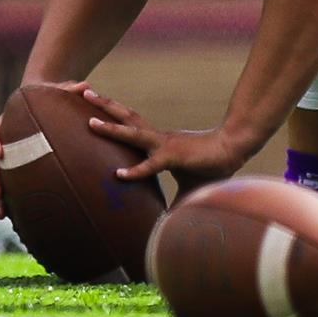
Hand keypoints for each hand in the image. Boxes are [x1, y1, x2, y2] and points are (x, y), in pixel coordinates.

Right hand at [0, 80, 95, 217]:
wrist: (44, 104)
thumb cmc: (50, 97)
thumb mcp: (58, 91)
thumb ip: (69, 90)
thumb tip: (86, 87)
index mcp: (5, 124)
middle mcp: (1, 143)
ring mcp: (7, 159)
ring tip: (2, 214)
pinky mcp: (16, 170)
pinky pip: (10, 187)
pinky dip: (11, 202)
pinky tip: (16, 219)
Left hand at [80, 87, 249, 191]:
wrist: (234, 151)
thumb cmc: (212, 167)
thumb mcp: (187, 188)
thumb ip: (174, 204)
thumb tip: (167, 225)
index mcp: (158, 142)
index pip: (131, 126)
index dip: (113, 118)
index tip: (93, 110)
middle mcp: (157, 139)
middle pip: (126, 117)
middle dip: (103, 106)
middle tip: (83, 91)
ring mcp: (164, 145)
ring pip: (132, 131)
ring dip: (110, 125)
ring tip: (90, 119)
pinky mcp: (174, 156)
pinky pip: (152, 164)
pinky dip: (136, 169)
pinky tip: (120, 174)